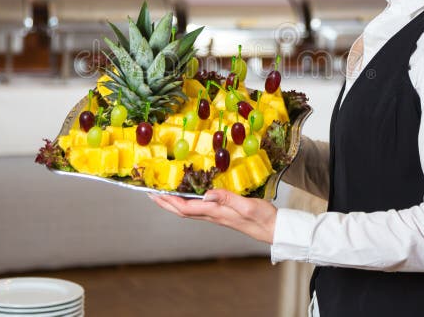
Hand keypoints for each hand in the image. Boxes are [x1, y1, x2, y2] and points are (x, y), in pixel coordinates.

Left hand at [149, 189, 277, 243]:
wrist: (274, 229)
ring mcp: (217, 216)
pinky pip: (198, 209)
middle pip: (182, 211)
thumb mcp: (247, 205)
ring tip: (162, 195)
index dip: (169, 201)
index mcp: (216, 213)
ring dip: (173, 203)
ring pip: (189, 210)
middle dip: (165, 203)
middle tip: (150, 194)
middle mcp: (213, 215)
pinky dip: (187, 202)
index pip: (186, 207)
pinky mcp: (222, 214)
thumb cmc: (263, 218)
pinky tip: (187, 197)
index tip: (155, 193)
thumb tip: (206, 194)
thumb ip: (227, 198)